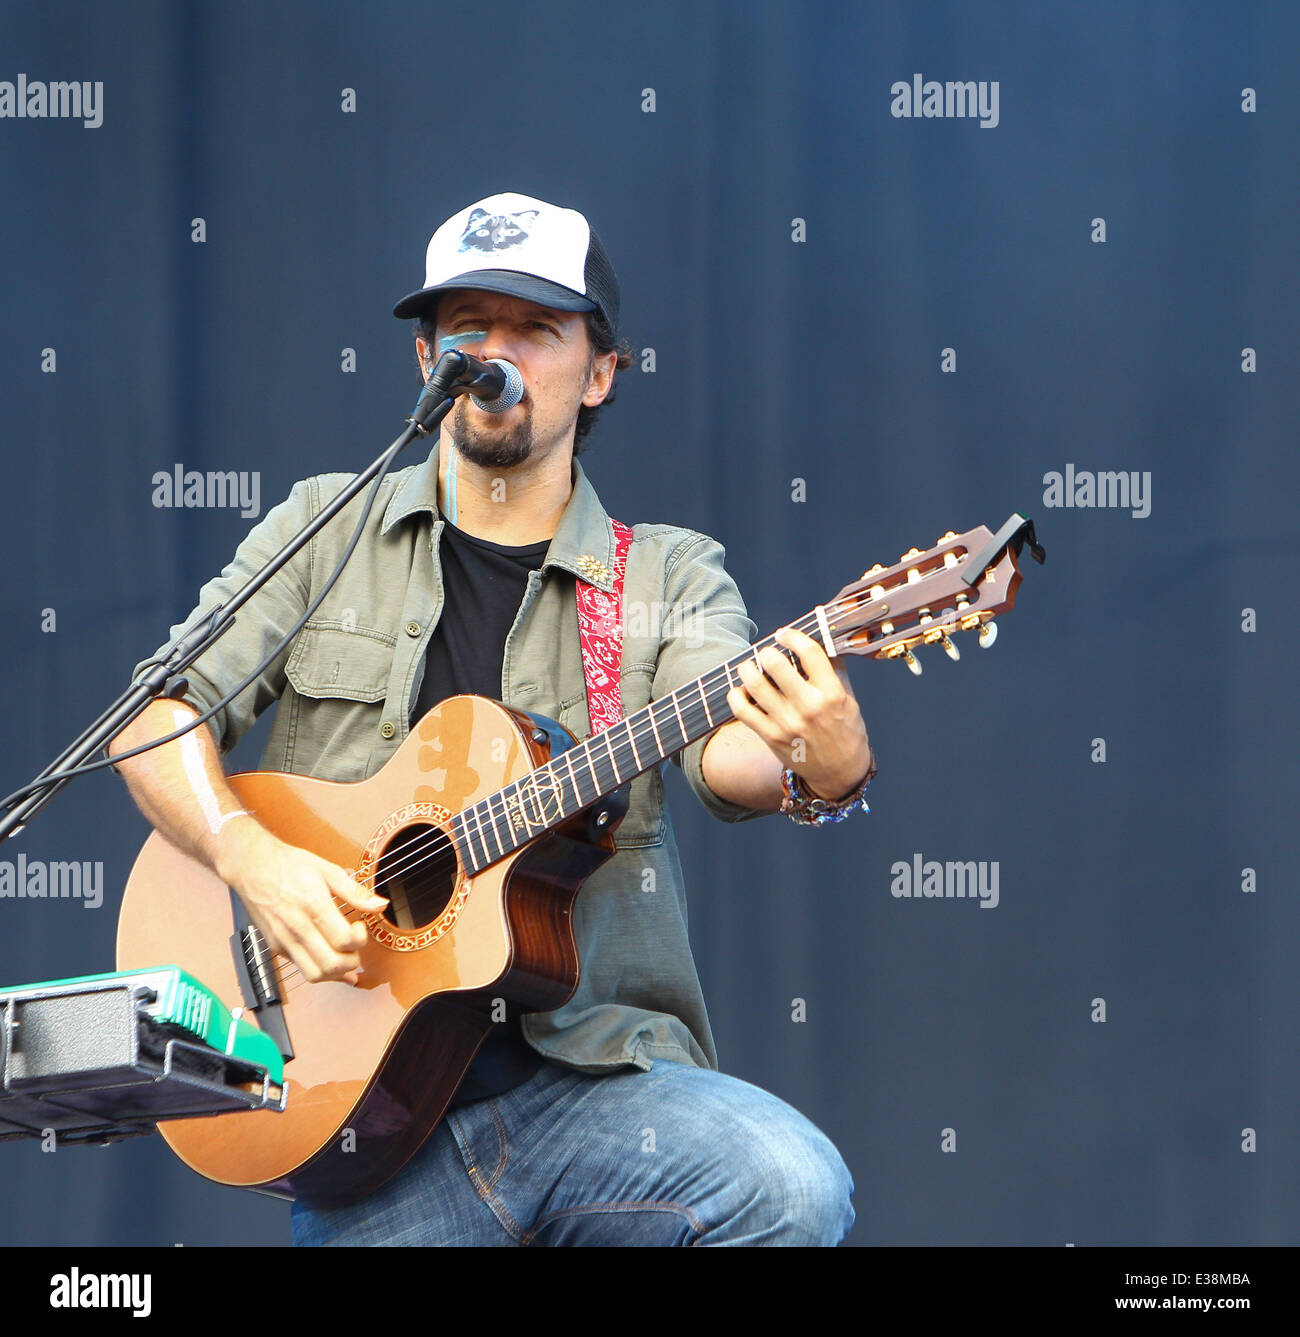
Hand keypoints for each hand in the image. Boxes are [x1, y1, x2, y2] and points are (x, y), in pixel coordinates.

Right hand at [214, 818, 387, 984]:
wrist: (252, 865)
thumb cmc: (288, 865)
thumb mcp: (327, 870)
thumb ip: (356, 891)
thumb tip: (381, 905)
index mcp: (314, 906)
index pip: (344, 940)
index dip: (361, 938)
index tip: (359, 926)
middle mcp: (297, 927)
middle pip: (332, 964)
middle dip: (353, 961)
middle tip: (355, 945)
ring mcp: (284, 940)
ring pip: (314, 975)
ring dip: (336, 973)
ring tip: (343, 955)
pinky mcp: (275, 946)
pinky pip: (300, 968)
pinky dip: (318, 970)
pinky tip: (328, 960)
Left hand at [725, 625, 872, 800]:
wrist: (839, 773)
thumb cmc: (845, 732)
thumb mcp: (849, 699)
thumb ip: (834, 669)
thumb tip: (821, 638)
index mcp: (832, 694)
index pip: (809, 652)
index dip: (792, 636)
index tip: (783, 634)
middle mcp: (809, 707)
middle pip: (776, 664)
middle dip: (767, 652)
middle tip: (766, 654)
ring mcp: (787, 723)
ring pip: (755, 684)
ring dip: (747, 669)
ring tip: (749, 667)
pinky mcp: (771, 737)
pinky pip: (743, 710)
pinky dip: (736, 695)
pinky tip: (740, 690)